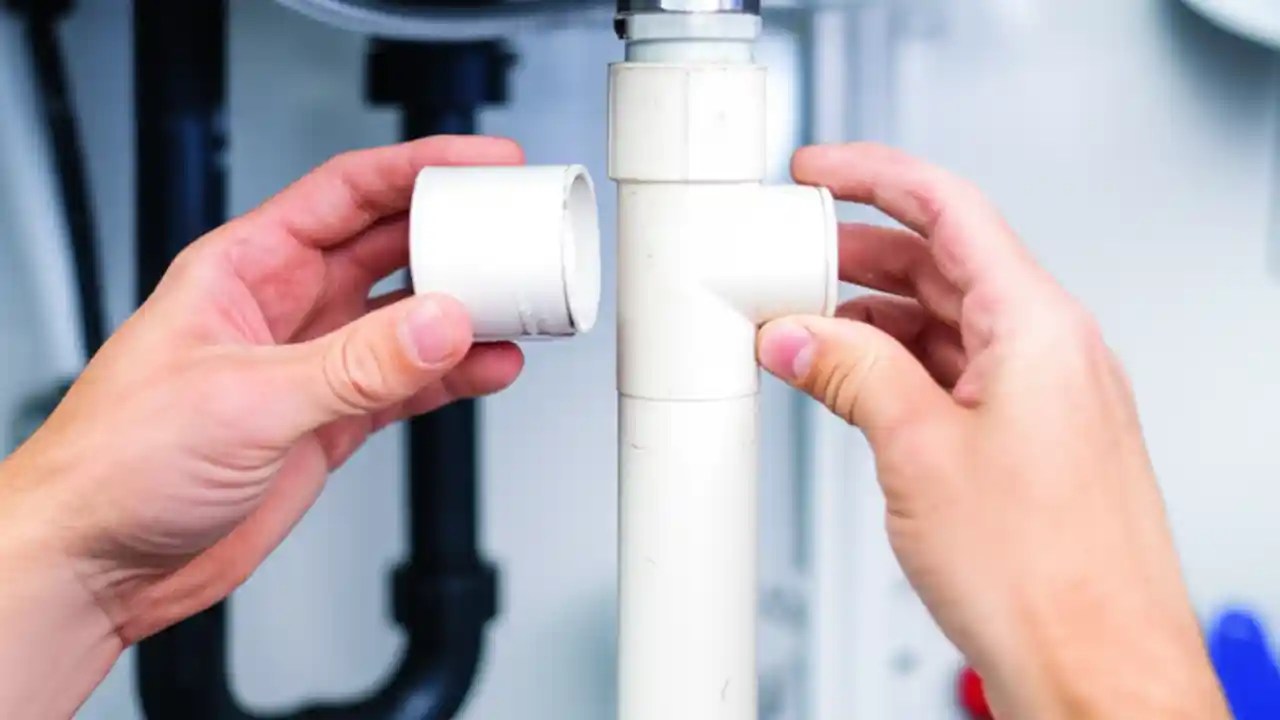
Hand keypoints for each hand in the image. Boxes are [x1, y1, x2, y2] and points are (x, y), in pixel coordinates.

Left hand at [0, 136, 524, 716]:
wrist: (99, 564)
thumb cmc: (117, 464)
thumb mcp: (245, 399)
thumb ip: (354, 364)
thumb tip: (441, 323)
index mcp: (245, 268)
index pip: (348, 192)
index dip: (420, 168)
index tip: (481, 164)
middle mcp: (283, 307)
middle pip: (390, 247)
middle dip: (456, 235)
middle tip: (516, 233)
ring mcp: (312, 366)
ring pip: (408, 318)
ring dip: (465, 311)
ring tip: (520, 305)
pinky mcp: (330, 422)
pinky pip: (408, 383)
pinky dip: (454, 376)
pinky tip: (489, 368)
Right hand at [758, 144, 1227, 718]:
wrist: (1094, 668)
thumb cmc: (1045, 577)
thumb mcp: (915, 452)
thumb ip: (848, 374)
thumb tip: (795, 335)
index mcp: (1037, 326)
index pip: (949, 208)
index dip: (873, 176)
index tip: (818, 171)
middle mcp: (1048, 350)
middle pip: (941, 263)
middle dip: (856, 254)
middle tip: (788, 257)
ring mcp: (1042, 395)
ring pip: (942, 322)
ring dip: (869, 317)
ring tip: (800, 327)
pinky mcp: (1030, 439)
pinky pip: (953, 374)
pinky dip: (895, 367)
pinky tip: (847, 381)